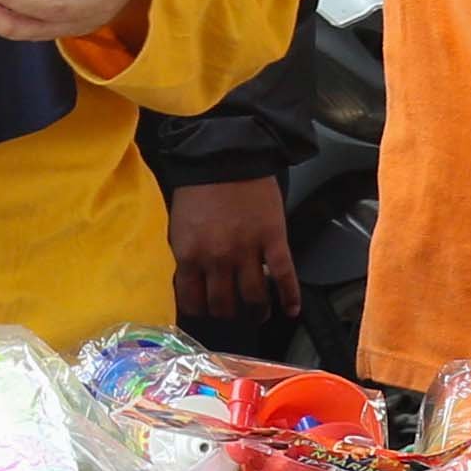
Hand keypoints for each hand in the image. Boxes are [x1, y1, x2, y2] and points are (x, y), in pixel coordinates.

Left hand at [166, 176, 300, 337]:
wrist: (225, 155)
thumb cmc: (198, 189)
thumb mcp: (178, 226)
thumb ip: (185, 257)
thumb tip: (193, 283)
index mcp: (189, 255)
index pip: (192, 301)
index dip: (199, 313)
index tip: (205, 314)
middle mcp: (217, 259)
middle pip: (224, 305)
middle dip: (227, 315)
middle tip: (232, 315)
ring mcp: (248, 251)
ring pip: (253, 297)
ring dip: (256, 311)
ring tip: (258, 314)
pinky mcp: (273, 240)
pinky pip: (284, 277)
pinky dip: (290, 297)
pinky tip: (292, 310)